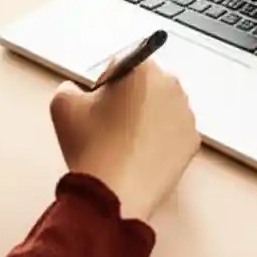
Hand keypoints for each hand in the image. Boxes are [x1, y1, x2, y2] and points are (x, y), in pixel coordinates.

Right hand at [49, 61, 199, 220]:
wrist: (115, 192)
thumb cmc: (91, 146)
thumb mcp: (63, 105)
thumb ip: (69, 86)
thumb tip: (77, 89)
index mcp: (142, 69)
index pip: (122, 63)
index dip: (107, 84)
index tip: (100, 104)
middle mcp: (171, 86)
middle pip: (147, 84)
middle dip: (131, 98)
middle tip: (111, 125)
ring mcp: (186, 114)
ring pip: (163, 108)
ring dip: (147, 118)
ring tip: (125, 143)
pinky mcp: (193, 141)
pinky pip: (174, 133)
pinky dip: (161, 140)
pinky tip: (141, 155)